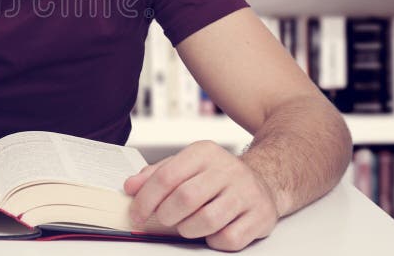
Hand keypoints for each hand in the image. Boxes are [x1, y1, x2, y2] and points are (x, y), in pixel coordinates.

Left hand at [124, 140, 278, 251]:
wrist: (263, 180)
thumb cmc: (215, 176)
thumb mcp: (186, 166)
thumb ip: (156, 174)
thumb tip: (130, 187)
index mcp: (203, 153)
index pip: (167, 176)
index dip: (146, 199)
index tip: (136, 214)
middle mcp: (227, 169)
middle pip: (186, 198)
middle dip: (166, 215)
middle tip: (163, 219)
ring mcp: (246, 192)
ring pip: (208, 220)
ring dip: (188, 229)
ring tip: (185, 226)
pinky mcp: (261, 215)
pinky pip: (230, 238)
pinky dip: (214, 241)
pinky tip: (211, 232)